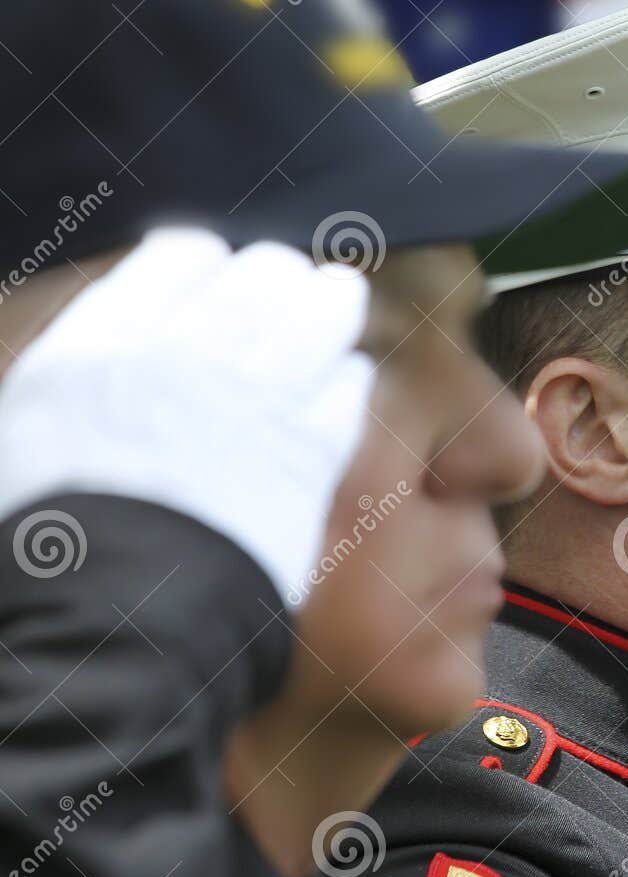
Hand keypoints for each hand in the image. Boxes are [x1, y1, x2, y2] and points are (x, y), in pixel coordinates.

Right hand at [0, 227, 374, 605]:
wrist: (114, 618)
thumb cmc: (53, 545)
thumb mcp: (25, 437)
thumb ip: (77, 378)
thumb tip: (108, 355)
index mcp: (100, 348)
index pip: (177, 258)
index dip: (204, 262)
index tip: (215, 273)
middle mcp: (184, 357)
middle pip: (261, 276)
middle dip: (278, 276)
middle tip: (288, 285)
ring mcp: (254, 400)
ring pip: (320, 314)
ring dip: (332, 302)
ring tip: (337, 298)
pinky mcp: (308, 451)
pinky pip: (346, 386)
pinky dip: (345, 377)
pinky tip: (342, 379)